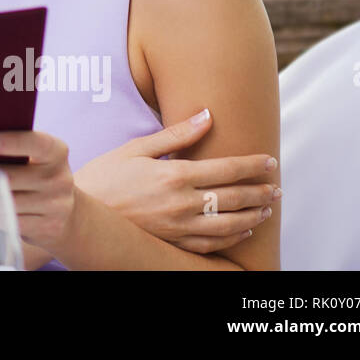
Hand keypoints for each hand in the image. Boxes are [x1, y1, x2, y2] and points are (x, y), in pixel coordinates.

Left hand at [0, 130, 79, 255]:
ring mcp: (53, 206)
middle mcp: (58, 179)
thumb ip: (13, 148)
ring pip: (1, 203)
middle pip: (7, 178)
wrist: (68, 215)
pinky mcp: (42, 228)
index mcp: (56, 152)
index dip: (10, 143)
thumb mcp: (37, 157)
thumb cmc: (37, 174)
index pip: (35, 143)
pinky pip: (4, 220)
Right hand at [73, 108, 279, 252]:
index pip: (226, 169)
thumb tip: (207, 115)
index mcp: (174, 175)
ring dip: (253, 216)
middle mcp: (182, 204)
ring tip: (267, 208)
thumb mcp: (136, 148)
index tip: (270, 161)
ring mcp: (178, 227)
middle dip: (260, 191)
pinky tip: (242, 230)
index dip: (252, 165)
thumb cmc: (105, 175)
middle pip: (234, 198)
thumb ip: (176, 134)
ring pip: (229, 225)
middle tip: (277, 186)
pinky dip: (233, 238)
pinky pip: (212, 244)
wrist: (82, 211)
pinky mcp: (172, 243)